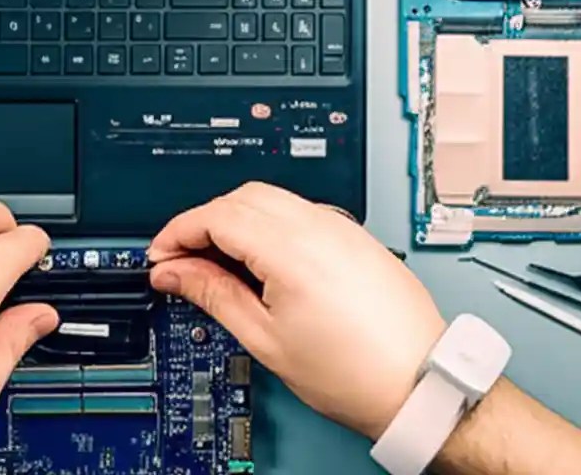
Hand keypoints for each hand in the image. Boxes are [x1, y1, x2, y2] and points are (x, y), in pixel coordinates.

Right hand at [147, 182, 445, 439]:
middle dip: (203, 222)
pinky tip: (259, 262)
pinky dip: (267, 225)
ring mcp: (340, 228)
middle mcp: (318, 227)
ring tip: (219, 266)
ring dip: (234, 219)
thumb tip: (175, 273)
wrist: (418, 383)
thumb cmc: (354, 372)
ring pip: (270, 198)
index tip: (162, 257)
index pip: (217, 215)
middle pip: (240, 197)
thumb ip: (214, 294)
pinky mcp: (354, 238)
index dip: (178, 233)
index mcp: (291, 250)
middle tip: (183, 262)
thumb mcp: (265, 338)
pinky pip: (298, 212)